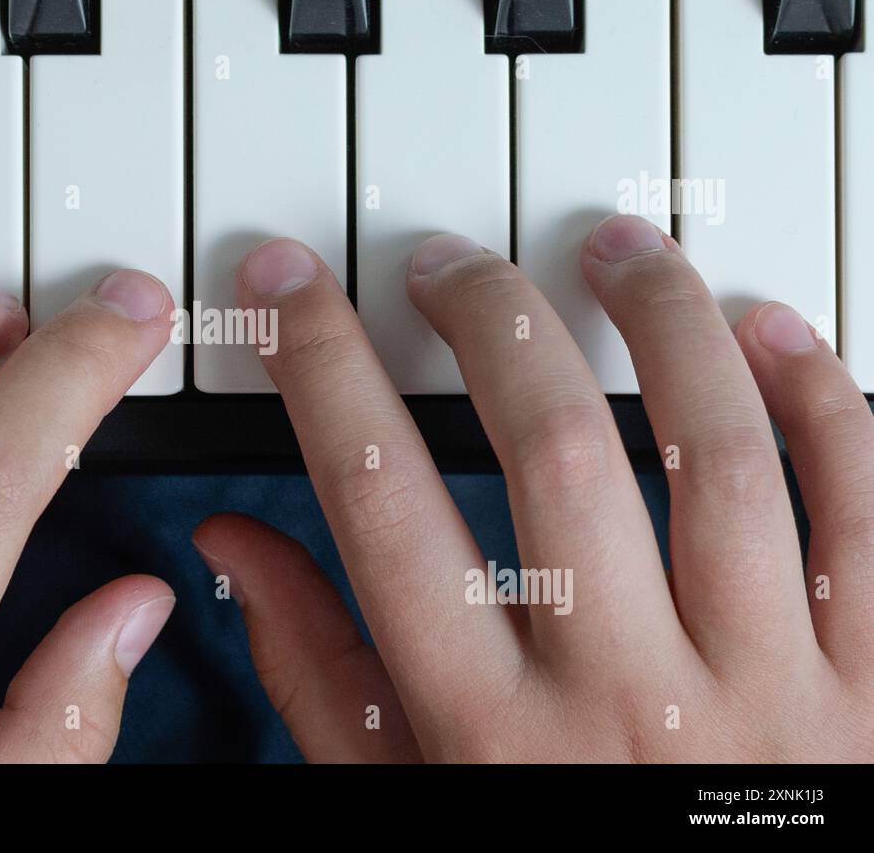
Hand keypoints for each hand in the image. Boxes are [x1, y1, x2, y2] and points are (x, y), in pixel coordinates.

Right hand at [195, 216, 873, 761]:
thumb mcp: (402, 798)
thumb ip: (316, 673)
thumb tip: (235, 547)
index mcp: (488, 731)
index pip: (377, 500)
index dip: (320, 364)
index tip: (293, 283)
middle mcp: (625, 701)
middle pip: (552, 447)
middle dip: (488, 319)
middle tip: (451, 264)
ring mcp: (766, 693)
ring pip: (720, 454)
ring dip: (663, 322)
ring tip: (617, 248)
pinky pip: (866, 514)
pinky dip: (827, 403)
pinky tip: (770, 337)